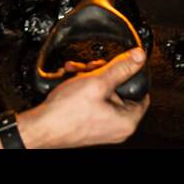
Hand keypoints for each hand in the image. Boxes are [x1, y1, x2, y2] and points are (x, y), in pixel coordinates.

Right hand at [18, 48, 149, 147]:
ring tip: (76, 72)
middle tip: (92, 67)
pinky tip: (71, 80)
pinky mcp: (89, 124)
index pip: (142, 91)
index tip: (122, 63)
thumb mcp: (97, 82)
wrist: (41, 127)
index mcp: (126, 121)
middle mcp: (117, 127)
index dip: (131, 73)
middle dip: (103, 73)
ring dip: (90, 77)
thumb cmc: (66, 112)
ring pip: (104, 92)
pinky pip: (93, 100)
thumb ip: (120, 67)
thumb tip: (139, 57)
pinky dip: (83, 88)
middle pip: (120, 89)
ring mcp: (103, 126)